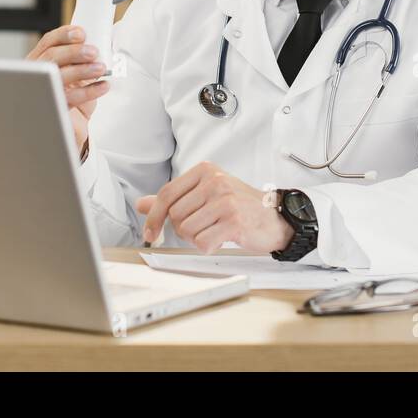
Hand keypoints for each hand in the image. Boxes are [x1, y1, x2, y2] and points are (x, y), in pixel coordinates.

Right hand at [27, 25, 108, 151]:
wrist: (70, 128)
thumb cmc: (72, 96)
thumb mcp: (75, 73)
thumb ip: (79, 58)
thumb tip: (96, 44)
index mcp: (41, 60)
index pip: (48, 42)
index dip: (64, 35)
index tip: (81, 33)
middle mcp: (38, 75)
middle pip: (51, 57)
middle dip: (74, 52)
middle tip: (93, 52)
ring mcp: (43, 92)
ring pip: (58, 77)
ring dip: (82, 70)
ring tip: (100, 68)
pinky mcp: (53, 110)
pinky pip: (70, 98)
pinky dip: (89, 91)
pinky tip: (103, 86)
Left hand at [135, 162, 293, 253]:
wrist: (276, 218)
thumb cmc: (240, 207)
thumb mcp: (206, 195)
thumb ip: (173, 198)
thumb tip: (141, 204)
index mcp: (206, 171)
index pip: (167, 193)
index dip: (154, 216)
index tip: (150, 233)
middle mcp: (215, 182)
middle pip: (176, 215)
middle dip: (183, 230)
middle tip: (203, 228)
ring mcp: (225, 201)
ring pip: (187, 231)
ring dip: (196, 239)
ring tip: (214, 231)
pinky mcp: (234, 221)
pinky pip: (203, 242)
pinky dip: (209, 247)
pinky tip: (221, 239)